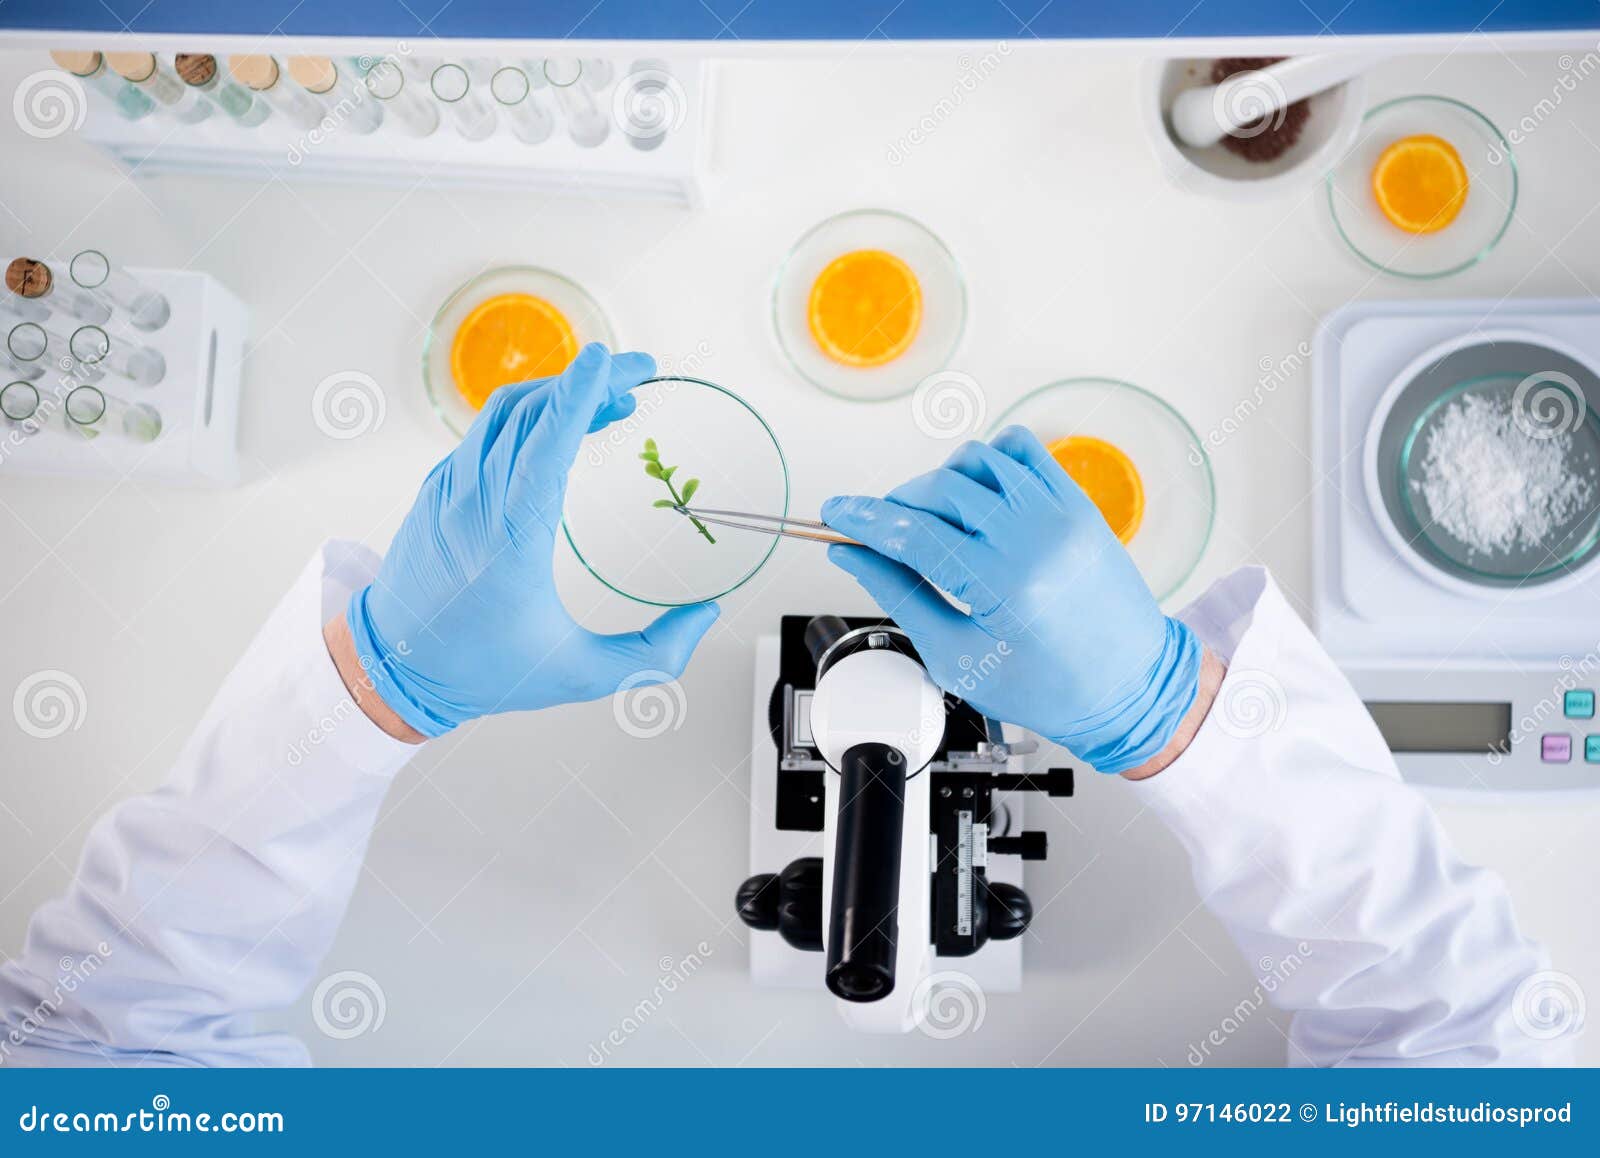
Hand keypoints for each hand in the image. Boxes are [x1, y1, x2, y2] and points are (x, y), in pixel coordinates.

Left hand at [343, 344, 719, 738]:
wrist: (395, 670)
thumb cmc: (486, 672)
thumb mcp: (581, 675)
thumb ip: (653, 653)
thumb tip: (705, 615)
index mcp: (512, 542)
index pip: (545, 446)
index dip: (579, 396)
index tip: (608, 361)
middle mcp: (476, 504)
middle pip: (532, 412)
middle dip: (588, 381)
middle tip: (637, 376)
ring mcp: (450, 491)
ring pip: (504, 414)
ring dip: (559, 395)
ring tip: (608, 401)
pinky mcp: (437, 490)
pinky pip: (484, 433)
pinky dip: (527, 416)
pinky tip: (557, 428)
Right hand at [822, 426, 1202, 773]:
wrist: (1131, 688)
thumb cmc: (1053, 689)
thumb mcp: (957, 657)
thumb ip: (900, 596)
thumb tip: (854, 557)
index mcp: (1003, 584)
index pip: (912, 532)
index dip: (862, 520)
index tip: (835, 514)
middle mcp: (1036, 538)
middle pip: (939, 490)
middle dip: (896, 505)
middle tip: (879, 530)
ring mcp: (1062, 514)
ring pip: (977, 461)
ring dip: (941, 482)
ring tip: (933, 520)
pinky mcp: (1078, 504)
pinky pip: (1023, 452)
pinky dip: (988, 462)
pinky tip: (976, 496)